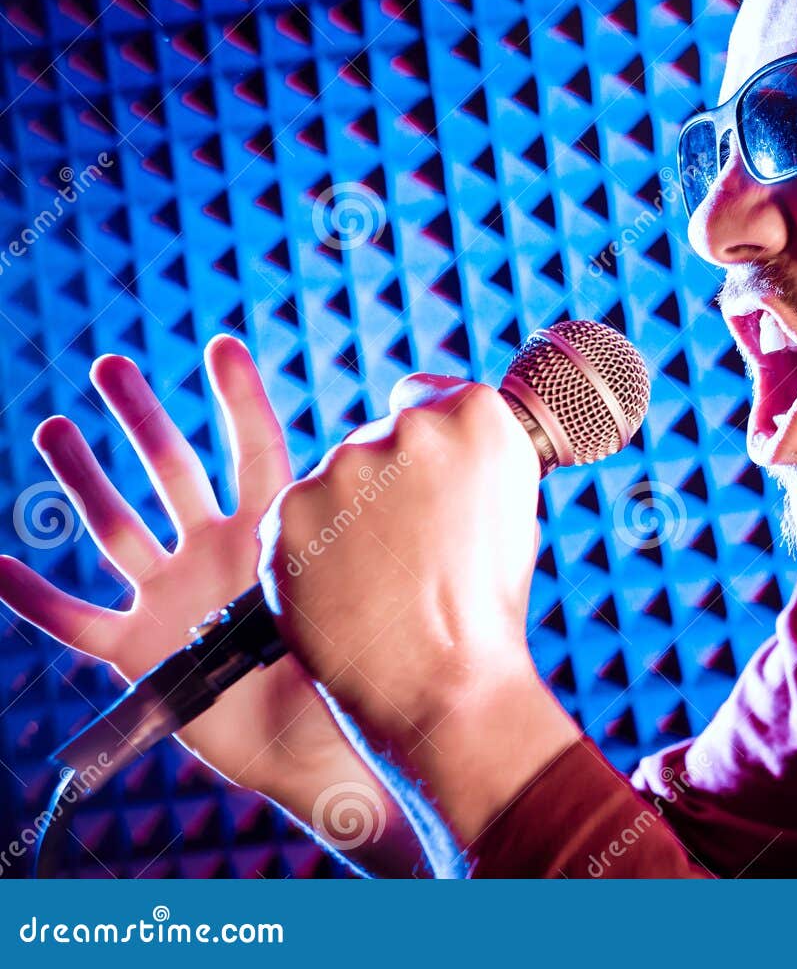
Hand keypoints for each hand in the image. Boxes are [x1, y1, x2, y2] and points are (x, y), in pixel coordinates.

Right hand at [0, 338, 420, 873]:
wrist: (334, 747)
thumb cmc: (364, 667)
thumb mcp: (376, 583)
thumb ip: (398, 523)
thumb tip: (458, 448)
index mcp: (275, 529)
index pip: (254, 446)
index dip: (238, 398)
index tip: (224, 345)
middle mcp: (216, 551)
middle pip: (170, 469)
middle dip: (141, 416)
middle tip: (112, 365)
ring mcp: (172, 596)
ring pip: (115, 524)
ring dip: (83, 479)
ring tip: (55, 430)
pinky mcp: (137, 650)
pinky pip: (72, 618)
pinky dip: (29, 593)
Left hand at [261, 375, 578, 872]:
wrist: (442, 686)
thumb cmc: (485, 607)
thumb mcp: (511, 510)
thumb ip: (470, 457)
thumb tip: (436, 439)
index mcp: (478, 419)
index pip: (432, 397)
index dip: (433, 444)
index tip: (437, 480)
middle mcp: (408, 430)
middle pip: (382, 438)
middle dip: (390, 482)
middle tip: (414, 546)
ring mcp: (343, 469)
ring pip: (338, 478)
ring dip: (349, 515)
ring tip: (382, 576)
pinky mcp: (287, 512)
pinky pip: (297, 516)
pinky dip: (312, 547)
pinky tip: (345, 586)